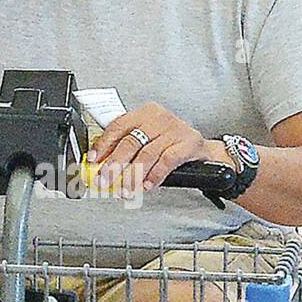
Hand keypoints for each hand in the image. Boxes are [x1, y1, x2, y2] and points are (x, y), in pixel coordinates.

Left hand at [90, 102, 232, 195]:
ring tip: (125, 189)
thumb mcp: (149, 139)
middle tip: (105, 179)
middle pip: (130, 142)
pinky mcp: (189, 143)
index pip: (118, 126)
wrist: (207, 152)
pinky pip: (167, 161)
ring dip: (133, 175)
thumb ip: (128, 148)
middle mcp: (159, 118)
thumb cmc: (172, 144)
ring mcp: (175, 129)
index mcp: (144, 113)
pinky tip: (146, 186)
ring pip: (147, 154)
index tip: (93, 159)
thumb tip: (103, 165)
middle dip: (114, 164)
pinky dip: (154, 176)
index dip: (103, 144)